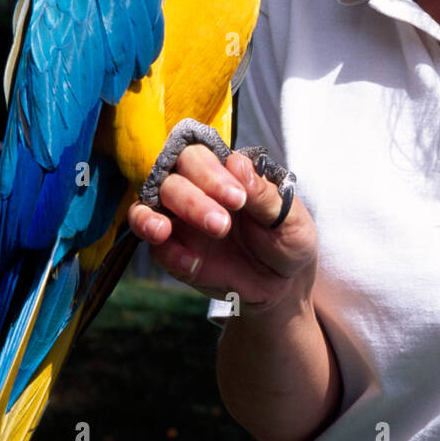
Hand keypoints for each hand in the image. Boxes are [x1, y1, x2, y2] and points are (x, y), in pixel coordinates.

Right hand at [127, 144, 318, 312]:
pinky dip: (167, 253)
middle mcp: (197, 191)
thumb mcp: (290, 218)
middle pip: (172, 179)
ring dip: (152, 218)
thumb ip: (263, 194)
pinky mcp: (176, 253)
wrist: (285, 284)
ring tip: (163, 231)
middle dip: (192, 200)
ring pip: (149, 206)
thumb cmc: (289, 239)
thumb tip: (236, 163)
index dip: (210, 173)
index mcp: (225, 173)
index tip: (236, 198)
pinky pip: (157, 249)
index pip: (200, 156)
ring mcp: (183, 222)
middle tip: (221, 225)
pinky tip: (191, 263)